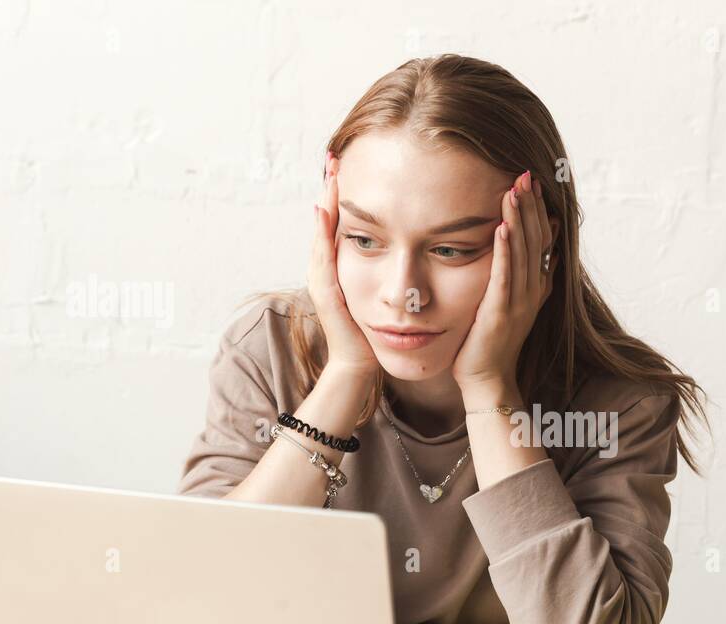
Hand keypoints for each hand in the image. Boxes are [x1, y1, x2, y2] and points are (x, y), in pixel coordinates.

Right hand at [310, 151, 379, 377]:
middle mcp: (327, 268)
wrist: (360, 364)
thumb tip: (405, 244)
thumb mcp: (382, 292)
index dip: (343, 195)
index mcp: (342, 266)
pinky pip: (322, 254)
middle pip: (325, 220)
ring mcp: (323, 278)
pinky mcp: (325, 290)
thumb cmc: (374, 331)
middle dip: (330, 189)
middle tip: (335, 158)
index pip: (340, 222)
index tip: (350, 165)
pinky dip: (322, 231)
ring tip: (330, 175)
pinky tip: (324, 210)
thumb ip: (386, 269)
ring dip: (324, 202)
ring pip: (320, 231)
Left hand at [452, 170, 556, 391]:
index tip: (532, 182)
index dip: (538, 210)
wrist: (487, 379)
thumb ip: (529, 276)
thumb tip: (549, 249)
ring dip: (519, 219)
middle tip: (526, 174)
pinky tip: (503, 226)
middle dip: (530, 206)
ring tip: (514, 190)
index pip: (541, 239)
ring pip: (523, 252)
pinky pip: (505, 275)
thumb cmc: (490, 341)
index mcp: (536, 286)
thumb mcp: (513, 302)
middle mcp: (533, 291)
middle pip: (535, 240)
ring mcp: (520, 302)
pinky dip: (505, 250)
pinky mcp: (502, 312)